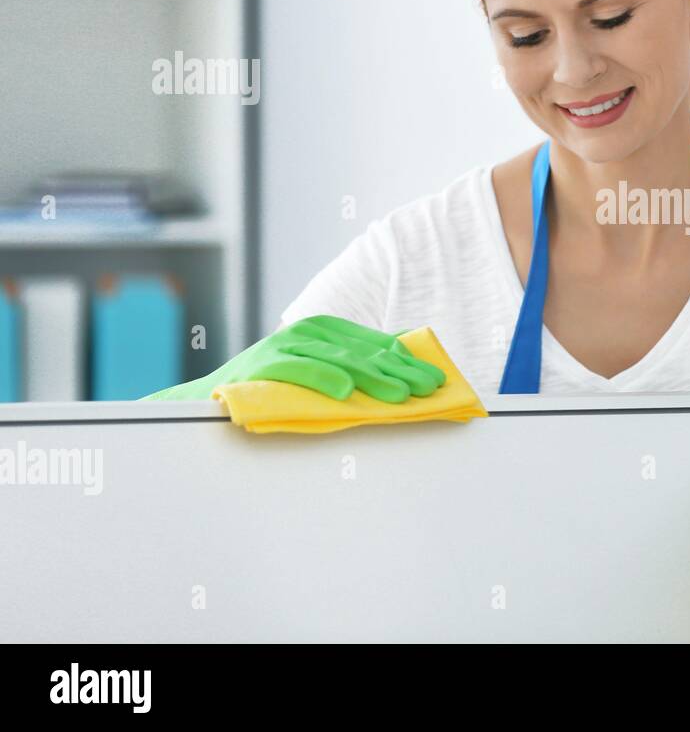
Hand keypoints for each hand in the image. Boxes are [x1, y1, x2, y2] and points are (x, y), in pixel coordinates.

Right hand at [143, 315, 444, 402]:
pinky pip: (298, 370)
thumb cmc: (273, 390)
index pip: (375, 343)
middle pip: (363, 351)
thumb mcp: (318, 375)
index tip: (435, 378)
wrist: (212, 400)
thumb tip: (404, 381)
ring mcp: (284, 346)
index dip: (407, 360)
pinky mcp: (262, 365)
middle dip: (399, 371)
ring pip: (338, 359)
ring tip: (400, 395)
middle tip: (427, 389)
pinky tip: (346, 392)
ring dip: (372, 377)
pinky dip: (323, 378)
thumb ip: (352, 371)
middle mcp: (307, 332)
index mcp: (325, 331)